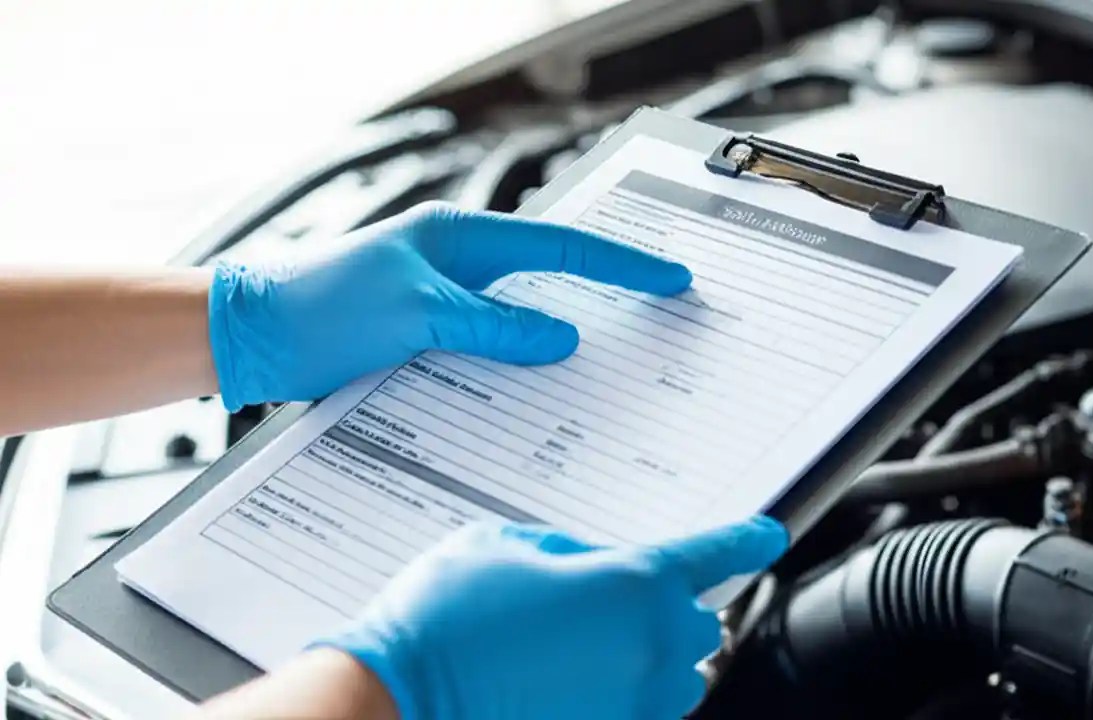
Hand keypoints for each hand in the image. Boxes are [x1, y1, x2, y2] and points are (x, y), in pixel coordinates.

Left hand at [207, 202, 691, 410]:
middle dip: (607, 294)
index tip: (671, 278)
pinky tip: (546, 393)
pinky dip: (523, 367)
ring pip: (523, 319)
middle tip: (662, 312)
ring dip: (564, 338)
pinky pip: (492, 351)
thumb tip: (563, 338)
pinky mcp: (428, 339)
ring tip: (620, 360)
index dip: (621, 264)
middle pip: (550, 278)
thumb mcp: (413, 313)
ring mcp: (445, 301)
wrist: (250, 338)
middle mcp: (458, 264)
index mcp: (459, 236)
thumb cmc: (318, 307)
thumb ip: (492, 326)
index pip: (560, 247)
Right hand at [317, 517, 787, 719]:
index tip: (767, 535)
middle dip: (662, 608)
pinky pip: (639, 713)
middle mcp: (652, 649)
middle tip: (600, 603)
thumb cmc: (446, 619)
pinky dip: (618, 695)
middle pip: (697, 623)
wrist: (399, 701)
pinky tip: (566, 681)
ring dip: (646, 657)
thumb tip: (595, 572)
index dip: (747, 539)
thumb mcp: (509, 544)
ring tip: (578, 649)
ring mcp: (636, 707)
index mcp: (635, 584)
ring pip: (674, 676)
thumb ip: (574, 552)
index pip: (717, 553)